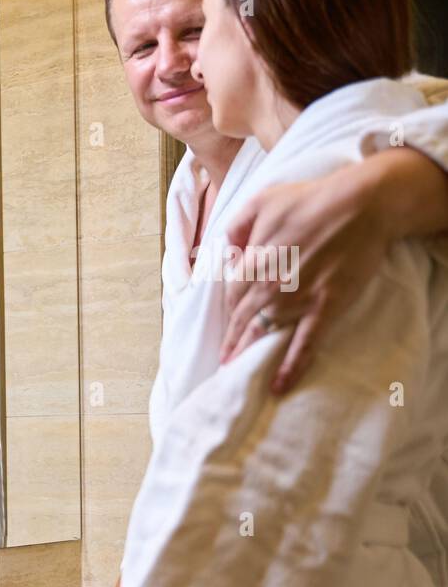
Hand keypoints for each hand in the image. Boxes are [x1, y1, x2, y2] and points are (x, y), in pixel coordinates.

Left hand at [220, 148, 446, 392]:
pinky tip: (279, 387)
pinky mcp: (325, 307)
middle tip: (225, 364)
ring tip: (240, 377)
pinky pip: (304, 343)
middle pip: (243, 321)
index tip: (227, 328)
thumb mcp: (263, 201)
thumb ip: (238, 225)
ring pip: (265, 334)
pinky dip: (290, 367)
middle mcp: (268, 286)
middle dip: (232, 343)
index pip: (232, 297)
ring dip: (250, 356)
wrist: (362, 204)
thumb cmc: (313, 199)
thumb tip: (230, 252)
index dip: (229, 314)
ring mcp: (296, 299)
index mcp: (253, 263)